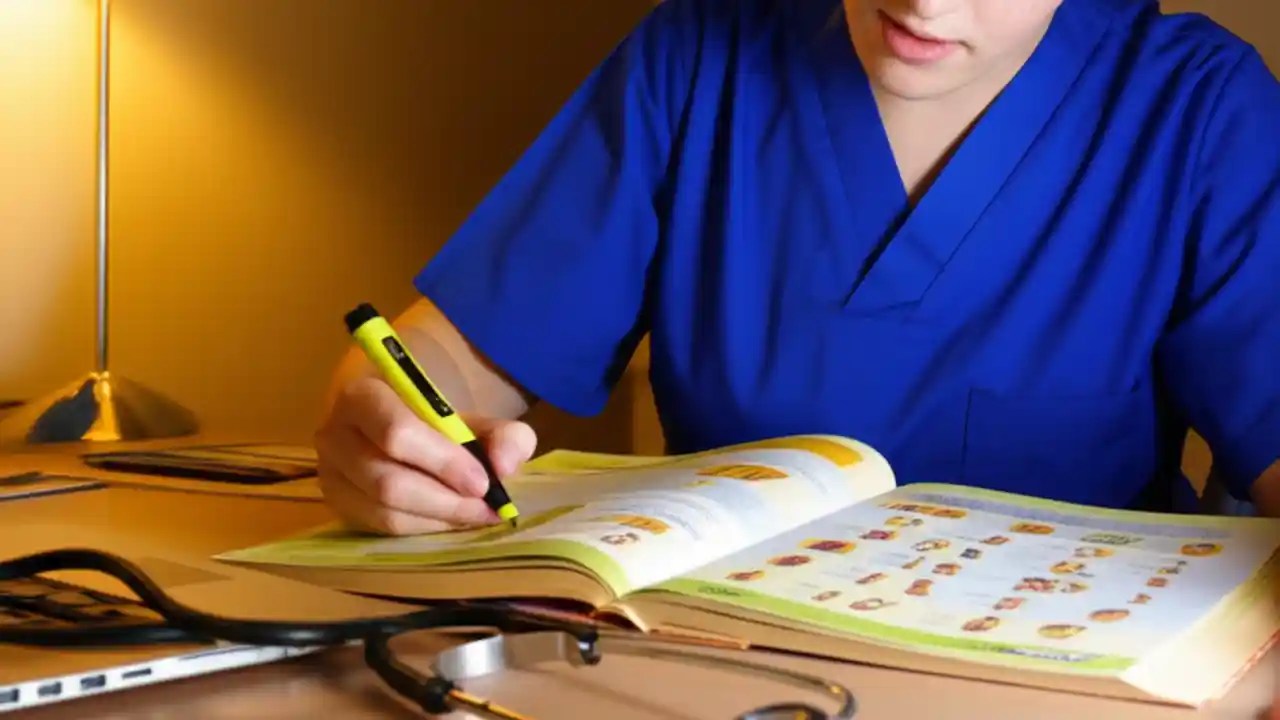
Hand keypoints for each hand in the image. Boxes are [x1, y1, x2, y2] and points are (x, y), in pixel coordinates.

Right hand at [314, 375, 536, 534]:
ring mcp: (330, 474)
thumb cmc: (439, 422)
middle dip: (444, 499)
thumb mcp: (478, 419)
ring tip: (475, 515)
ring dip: (437, 518)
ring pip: (384, 510)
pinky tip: (450, 520)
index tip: (482, 481)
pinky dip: (422, 528)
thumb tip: (505, 465)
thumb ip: (506, 435)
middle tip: (485, 507)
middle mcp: (334, 435)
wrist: (404, 427)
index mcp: (363, 396)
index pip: (396, 433)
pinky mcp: (337, 504)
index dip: (443, 462)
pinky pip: (381, 527)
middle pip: (388, 481)